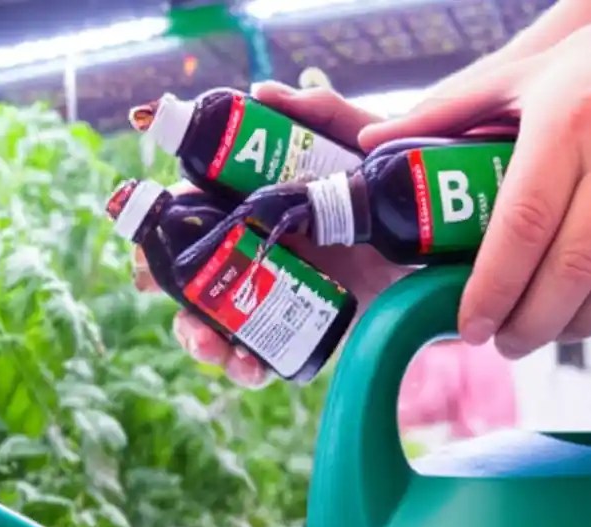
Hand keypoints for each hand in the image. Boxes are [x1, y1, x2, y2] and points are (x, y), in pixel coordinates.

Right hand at [135, 82, 407, 386]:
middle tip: (190, 324)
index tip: (146, 271)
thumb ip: (320, 111)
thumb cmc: (395, 182)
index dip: (158, 245)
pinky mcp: (299, 321)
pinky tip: (254, 370)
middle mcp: (251, 246)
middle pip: (190, 280)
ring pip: (215, 320)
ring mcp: (271, 287)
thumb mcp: (362, 140)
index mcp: (249, 202)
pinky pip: (260, 348)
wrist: (443, 238)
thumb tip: (261, 91)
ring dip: (203, 341)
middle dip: (177, 308)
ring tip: (218, 354)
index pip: (186, 220)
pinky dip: (247, 365)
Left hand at [359, 15, 590, 358]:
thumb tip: (372, 139)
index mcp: (563, 124)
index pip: (521, 224)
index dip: (495, 287)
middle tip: (504, 346)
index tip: (471, 327)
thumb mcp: (516, 78)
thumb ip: (445, 111)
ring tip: (540, 337)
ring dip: (577, 322)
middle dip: (534, 320)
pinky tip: (585, 315)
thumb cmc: (585, 67)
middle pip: (570, 263)